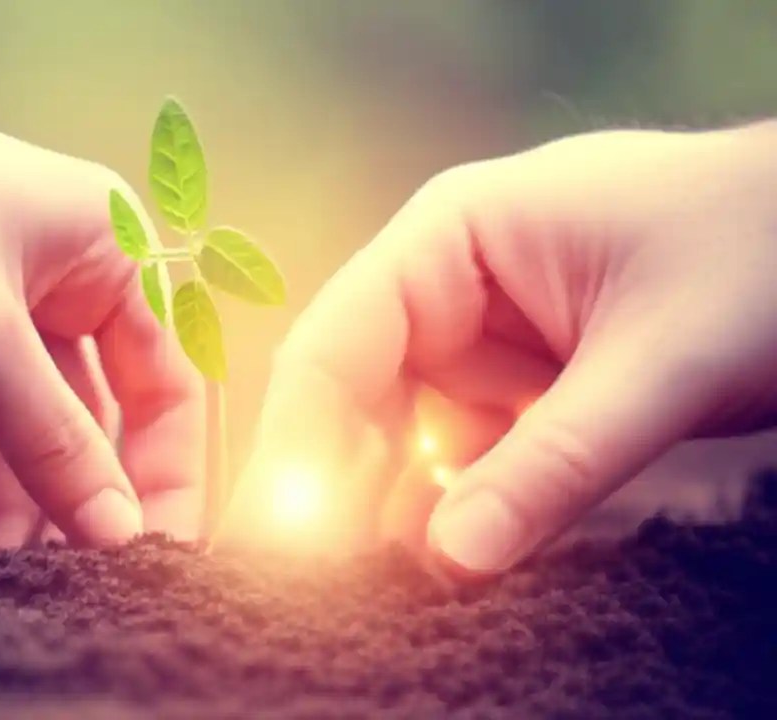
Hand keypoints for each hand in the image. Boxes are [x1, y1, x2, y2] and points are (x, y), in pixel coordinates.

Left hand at [0, 0, 203, 548]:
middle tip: (58, 577)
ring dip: (5, 495)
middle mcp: (47, 272)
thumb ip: (52, 438)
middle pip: (89, 411)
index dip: (169, 475)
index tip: (148, 560)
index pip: (171, 380)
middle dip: (76, 493)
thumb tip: (120, 538)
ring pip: (8, 420)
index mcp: (102, 247)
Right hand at [218, 122, 776, 572]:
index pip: (336, 344)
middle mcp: (450, 288)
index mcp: (452, 236)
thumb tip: (452, 557)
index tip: (277, 542)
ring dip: (392, 515)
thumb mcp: (664, 361)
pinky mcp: (524, 392)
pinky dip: (456, 516)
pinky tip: (438, 573)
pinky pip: (468, 461)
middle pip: (355, 400)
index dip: (298, 444)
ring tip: (367, 599)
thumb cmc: (766, 249)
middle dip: (336, 493)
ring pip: (407, 440)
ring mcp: (486, 342)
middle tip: (315, 594)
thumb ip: (557, 461)